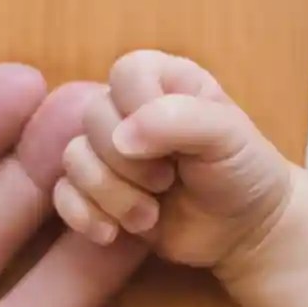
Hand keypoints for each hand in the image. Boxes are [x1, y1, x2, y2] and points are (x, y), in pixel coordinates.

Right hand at [53, 51, 294, 271]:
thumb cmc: (243, 170)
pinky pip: (62, 194)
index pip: (126, 73)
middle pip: (93, 118)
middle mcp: (128, 109)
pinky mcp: (95, 190)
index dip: (140, 108)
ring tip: (150, 215)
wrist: (245, 231)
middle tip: (167, 181)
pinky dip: (84, 216)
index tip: (172, 144)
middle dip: (129, 162)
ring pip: (74, 158)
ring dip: (112, 195)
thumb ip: (178, 120)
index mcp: (161, 80)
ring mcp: (108, 151)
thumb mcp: (228, 135)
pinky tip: (113, 233)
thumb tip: (122, 139)